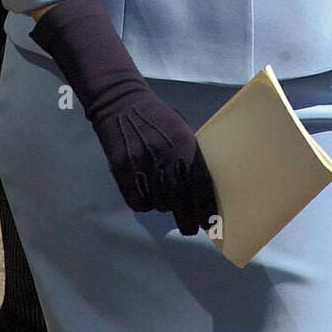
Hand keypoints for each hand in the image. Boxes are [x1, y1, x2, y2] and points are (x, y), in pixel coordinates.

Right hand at [30, 0, 217, 234]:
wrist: (122, 104)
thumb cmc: (157, 118)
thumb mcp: (181, 129)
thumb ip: (190, 155)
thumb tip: (202, 188)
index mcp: (185, 144)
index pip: (201, 184)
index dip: (206, 208)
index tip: (210, 223)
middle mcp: (166, 157)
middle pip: (181, 201)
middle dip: (187, 220)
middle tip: (189, 228)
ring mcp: (143, 165)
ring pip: (159, 203)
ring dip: (164, 206)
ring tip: (165, 199)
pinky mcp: (123, 171)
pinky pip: (138, 202)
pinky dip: (144, 203)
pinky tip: (147, 195)